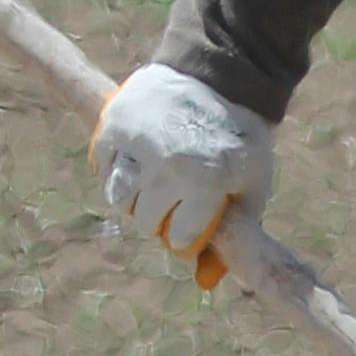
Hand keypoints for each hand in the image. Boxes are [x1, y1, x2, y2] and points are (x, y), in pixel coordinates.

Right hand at [94, 61, 274, 287]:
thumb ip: (234, 234)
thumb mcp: (252, 185)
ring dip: (133, 199)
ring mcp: (138, 143)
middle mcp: (168, 164)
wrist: (220, 72)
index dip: (186, 237)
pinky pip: (103, 167)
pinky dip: (114, 172)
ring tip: (151, 185)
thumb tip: (204, 283)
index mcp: (206, 181)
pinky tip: (135, 164)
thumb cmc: (241, 137)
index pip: (180, 237)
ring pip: (118, 198)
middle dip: (158, 220)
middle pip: (145, 222)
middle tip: (170, 202)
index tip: (190, 225)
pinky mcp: (115, 123)